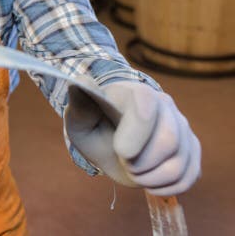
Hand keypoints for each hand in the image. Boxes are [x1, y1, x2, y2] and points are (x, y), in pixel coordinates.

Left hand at [64, 81, 200, 195]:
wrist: (112, 139)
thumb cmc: (95, 125)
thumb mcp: (80, 118)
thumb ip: (79, 103)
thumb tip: (78, 82)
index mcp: (135, 92)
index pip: (146, 104)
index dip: (135, 134)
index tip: (121, 151)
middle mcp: (165, 104)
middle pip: (169, 140)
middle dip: (140, 162)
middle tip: (123, 160)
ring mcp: (182, 126)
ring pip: (179, 163)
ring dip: (150, 177)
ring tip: (134, 170)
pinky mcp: (192, 148)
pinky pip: (189, 176)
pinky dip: (165, 187)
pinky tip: (148, 180)